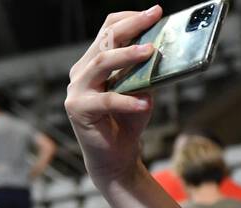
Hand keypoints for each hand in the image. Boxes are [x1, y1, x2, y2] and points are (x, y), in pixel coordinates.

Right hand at [64, 7, 161, 185]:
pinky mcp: (78, 110)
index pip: (107, 30)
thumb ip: (146, 75)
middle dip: (131, 27)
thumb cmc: (128, 124)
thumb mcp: (142, 93)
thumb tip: (164, 53)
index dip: (129, 19)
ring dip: (127, 56)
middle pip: (104, 41)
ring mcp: (77, 90)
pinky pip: (106, 100)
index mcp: (94, 63)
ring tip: (150, 51)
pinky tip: (146, 104)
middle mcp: (82, 72)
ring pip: (101, 64)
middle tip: (153, 17)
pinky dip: (127, 101)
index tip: (154, 12)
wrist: (116, 159)